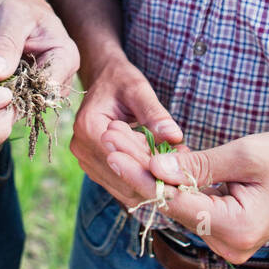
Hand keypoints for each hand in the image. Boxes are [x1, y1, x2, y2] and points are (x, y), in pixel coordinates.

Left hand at [0, 0, 79, 94]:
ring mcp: (33, 90)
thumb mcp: (14, 18)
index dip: (18, 92)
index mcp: (64, 60)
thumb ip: (6, 45)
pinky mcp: (13, 92)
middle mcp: (53, 81)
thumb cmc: (21, 7)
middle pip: (25, 101)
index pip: (46, 89)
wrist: (12, 8)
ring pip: (6, 104)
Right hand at [71, 54, 182, 206]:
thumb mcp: (138, 89)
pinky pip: (121, 186)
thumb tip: (174, 136)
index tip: (183, 156)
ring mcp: (85, 161)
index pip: (124, 157)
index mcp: (89, 127)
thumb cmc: (120, 80)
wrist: (102, 80)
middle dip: (155, 176)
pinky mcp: (94, 168)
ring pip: (123, 189)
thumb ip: (155, 114)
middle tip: (186, 167)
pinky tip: (164, 171)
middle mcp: (82, 149)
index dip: (154, 162)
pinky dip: (143, 181)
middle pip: (123, 179)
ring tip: (179, 169)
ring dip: (151, 183)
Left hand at [102, 128, 268, 261]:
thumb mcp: (244, 155)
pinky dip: (169, 183)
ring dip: (149, 176)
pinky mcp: (222, 231)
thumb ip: (198, 164)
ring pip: (175, 206)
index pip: (175, 202)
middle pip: (170, 206)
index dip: (142, 175)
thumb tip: (155, 165)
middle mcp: (227, 245)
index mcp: (236, 229)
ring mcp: (225, 242)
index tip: (113, 150)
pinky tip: (143, 159)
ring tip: (118, 144)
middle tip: (108, 140)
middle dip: (139, 172)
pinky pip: (187, 207)